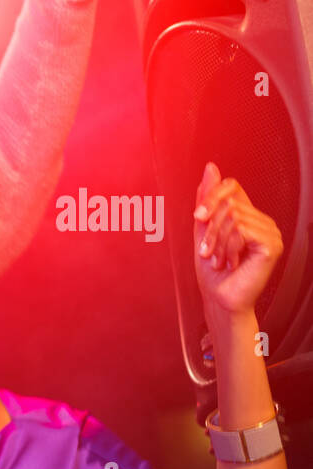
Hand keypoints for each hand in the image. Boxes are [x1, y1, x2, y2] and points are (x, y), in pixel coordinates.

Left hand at [193, 162, 283, 321]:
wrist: (219, 300)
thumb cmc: (212, 272)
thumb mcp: (202, 231)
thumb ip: (206, 200)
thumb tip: (211, 168)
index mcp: (247, 216)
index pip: (231, 187)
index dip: (211, 197)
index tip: (198, 217)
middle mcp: (261, 221)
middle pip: (229, 203)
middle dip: (210, 230)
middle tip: (207, 252)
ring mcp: (270, 232)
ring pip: (233, 217)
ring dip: (217, 243)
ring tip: (218, 260)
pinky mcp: (271, 244)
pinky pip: (242, 230)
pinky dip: (228, 248)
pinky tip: (230, 262)